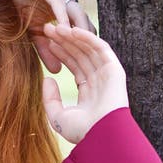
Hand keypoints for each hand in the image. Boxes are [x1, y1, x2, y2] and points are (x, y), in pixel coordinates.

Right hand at [0, 0, 95, 72]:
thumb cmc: (19, 3)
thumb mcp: (34, 33)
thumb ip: (46, 50)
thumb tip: (58, 71)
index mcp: (68, 14)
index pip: (85, 34)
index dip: (88, 51)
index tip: (91, 71)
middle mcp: (69, 4)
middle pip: (87, 26)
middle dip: (90, 46)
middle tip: (93, 66)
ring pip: (78, 16)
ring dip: (81, 34)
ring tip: (84, 53)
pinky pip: (60, 6)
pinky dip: (63, 19)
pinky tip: (65, 33)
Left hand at [41, 23, 129, 144]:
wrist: (100, 135)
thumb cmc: (81, 132)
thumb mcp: (57, 117)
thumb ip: (50, 99)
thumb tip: (47, 78)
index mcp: (88, 93)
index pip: (74, 66)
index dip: (61, 53)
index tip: (46, 42)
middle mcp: (99, 82)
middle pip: (80, 55)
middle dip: (64, 41)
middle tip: (47, 29)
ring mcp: (107, 76)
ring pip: (88, 50)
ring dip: (73, 37)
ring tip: (56, 27)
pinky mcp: (115, 70)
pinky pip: (101, 49)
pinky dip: (87, 38)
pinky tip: (72, 31)